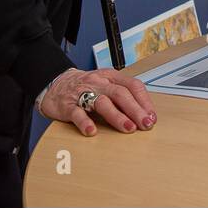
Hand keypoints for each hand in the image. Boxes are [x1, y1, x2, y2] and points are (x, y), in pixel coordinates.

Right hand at [39, 68, 156, 136]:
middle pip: (120, 93)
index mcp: (110, 77)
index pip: (132, 85)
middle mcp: (98, 83)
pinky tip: (92, 131)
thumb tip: (145, 115)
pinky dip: (85, 122)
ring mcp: (83, 93)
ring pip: (102, 102)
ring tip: (128, 128)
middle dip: (135, 109)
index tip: (152, 116)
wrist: (55, 84)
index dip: (144, 101)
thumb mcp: (106, 85)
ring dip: (117, 116)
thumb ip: (123, 96)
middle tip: (145, 124)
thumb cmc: (86, 87)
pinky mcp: (68, 105)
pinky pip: (77, 113)